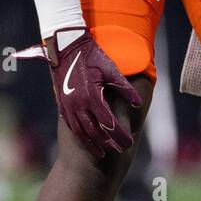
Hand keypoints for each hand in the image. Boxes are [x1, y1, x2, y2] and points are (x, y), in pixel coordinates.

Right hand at [44, 28, 141, 157]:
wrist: (66, 48)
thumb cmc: (91, 56)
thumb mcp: (110, 69)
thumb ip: (124, 88)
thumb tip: (137, 104)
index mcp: (92, 97)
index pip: (109, 123)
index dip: (119, 135)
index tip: (128, 143)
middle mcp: (79, 105)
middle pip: (95, 132)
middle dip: (108, 143)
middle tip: (119, 151)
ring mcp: (69, 106)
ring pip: (81, 132)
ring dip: (93, 143)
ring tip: (103, 152)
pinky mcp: (63, 105)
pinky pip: (72, 125)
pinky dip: (81, 135)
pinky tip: (87, 140)